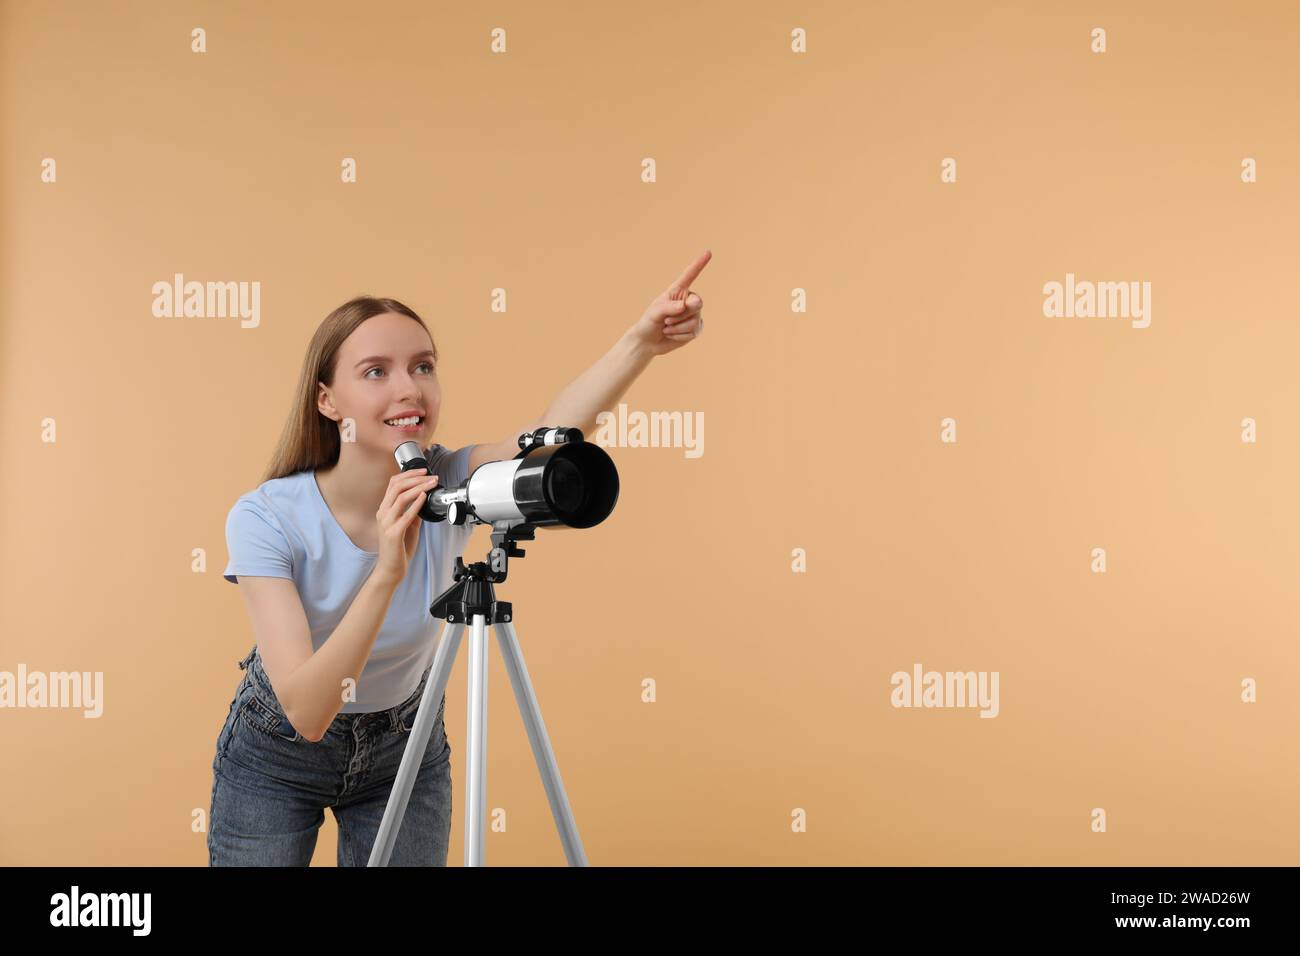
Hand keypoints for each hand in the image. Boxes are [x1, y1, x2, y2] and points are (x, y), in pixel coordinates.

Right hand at [373, 467, 439, 584]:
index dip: (408, 474)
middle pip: (397, 486)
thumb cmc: (399, 548)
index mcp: (384, 509)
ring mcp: (386, 523)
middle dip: (416, 478)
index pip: (393, 484)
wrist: (391, 569)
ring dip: (419, 487)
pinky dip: (416, 504)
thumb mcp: (408, 526)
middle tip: (431, 476)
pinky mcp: (393, 534)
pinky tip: (424, 497)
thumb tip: (424, 501)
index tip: (423, 471)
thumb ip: (413, 513)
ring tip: (432, 484)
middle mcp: (383, 513)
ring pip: (401, 497)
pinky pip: (406, 515)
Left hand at [628, 250, 710, 356]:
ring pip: (694, 321)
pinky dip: (680, 335)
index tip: (708, 252)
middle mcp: (688, 300)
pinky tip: (671, 334)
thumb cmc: (649, 322)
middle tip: (666, 320)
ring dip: (677, 327)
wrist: (649, 341)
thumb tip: (685, 306)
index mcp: (678, 291)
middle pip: (697, 303)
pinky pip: (693, 332)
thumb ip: (669, 307)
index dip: (699, 264)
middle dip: (682, 314)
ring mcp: (694, 315)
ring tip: (666, 327)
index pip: (689, 275)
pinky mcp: (696, 329)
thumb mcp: (655, 312)